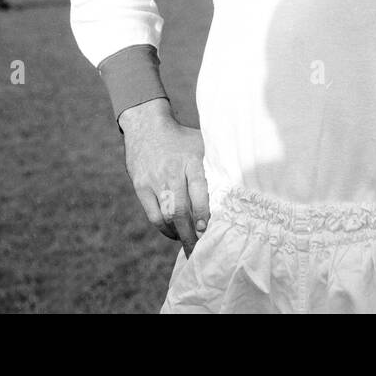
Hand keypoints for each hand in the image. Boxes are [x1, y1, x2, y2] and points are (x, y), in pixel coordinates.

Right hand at [118, 98, 210, 255]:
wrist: (146, 125)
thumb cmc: (180, 137)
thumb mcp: (200, 143)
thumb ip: (213, 164)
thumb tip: (235, 187)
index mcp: (190, 160)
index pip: (198, 191)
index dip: (202, 212)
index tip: (206, 228)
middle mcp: (171, 172)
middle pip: (180, 209)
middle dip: (191, 234)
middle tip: (200, 250)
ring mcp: (154, 181)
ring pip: (166, 216)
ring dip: (178, 234)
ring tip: (189, 245)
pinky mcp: (141, 187)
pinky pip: (153, 215)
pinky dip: (164, 228)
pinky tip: (174, 233)